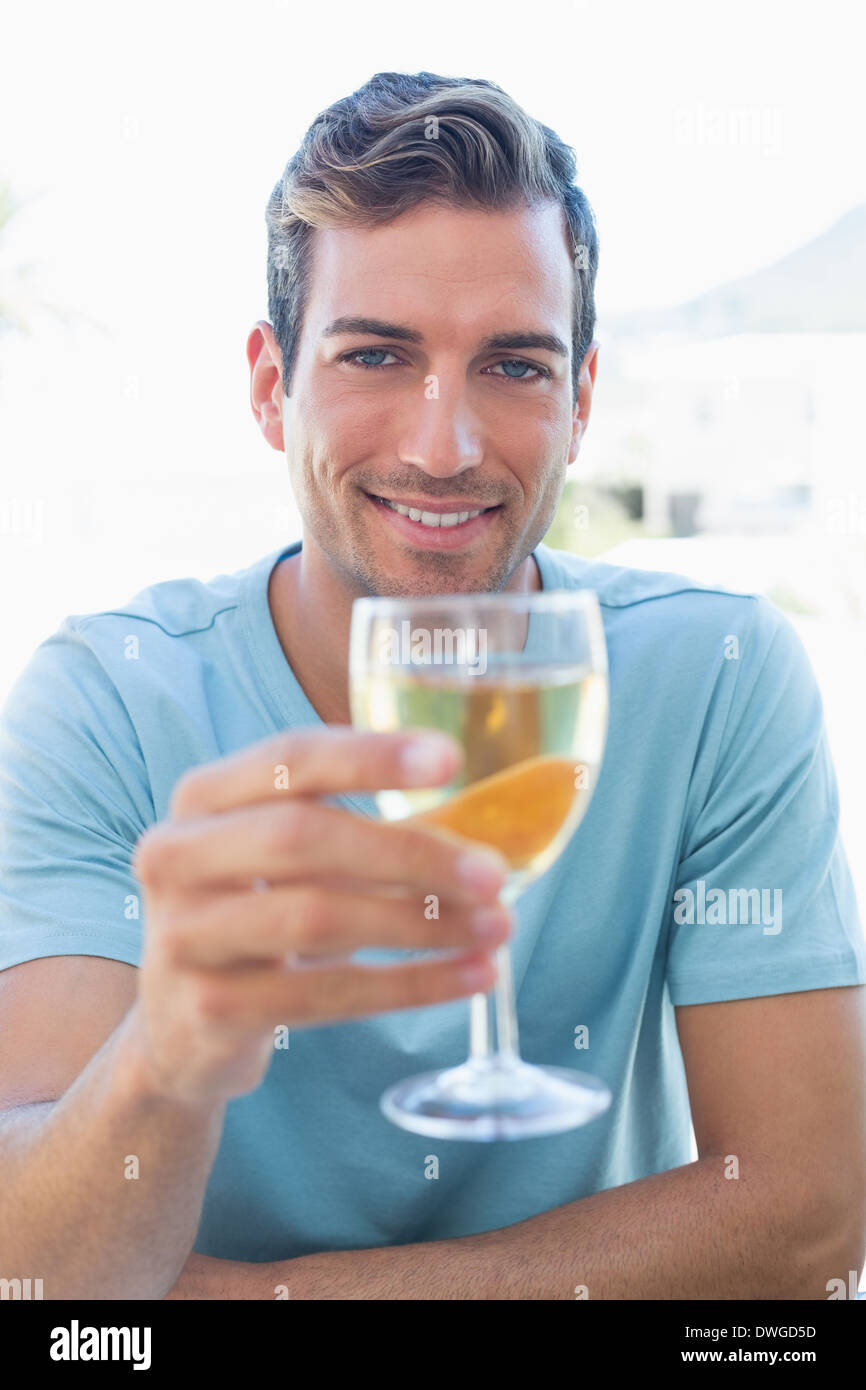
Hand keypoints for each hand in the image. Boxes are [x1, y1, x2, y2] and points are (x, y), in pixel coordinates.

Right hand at [128, 727, 510, 1105]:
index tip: (452, 758)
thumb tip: (492, 819)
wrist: (182, 1028)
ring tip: (497, 926)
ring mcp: (184, 935)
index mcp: (203, 797)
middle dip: (410, 852)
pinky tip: (472, 976)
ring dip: (422, 923)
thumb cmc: (262, 918)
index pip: (291, 758)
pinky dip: (411, 985)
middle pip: (303, 837)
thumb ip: (368, 828)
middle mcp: (177, 855)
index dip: (371, 755)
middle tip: (493, 872)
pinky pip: (326, 994)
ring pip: (318, 918)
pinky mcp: (210, 1009)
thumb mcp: (294, 860)